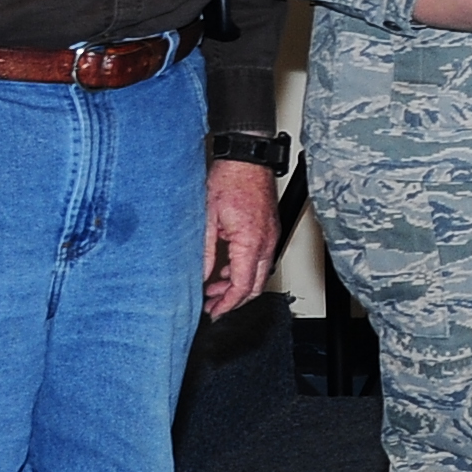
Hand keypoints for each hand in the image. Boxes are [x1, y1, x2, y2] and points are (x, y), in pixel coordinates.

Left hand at [201, 160, 279, 316]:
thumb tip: (201, 275)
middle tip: (213, 304)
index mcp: (251, 241)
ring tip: (214, 287)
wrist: (246, 159)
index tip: (214, 311)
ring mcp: (271, 235)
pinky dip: (244, 269)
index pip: (243, 285)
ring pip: (259, 273)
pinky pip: (261, 258)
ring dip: (238, 284)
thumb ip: (205, 251)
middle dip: (234, 299)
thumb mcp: (207, 219)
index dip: (228, 303)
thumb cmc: (230, 180)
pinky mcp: (269, 230)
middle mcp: (266, 241)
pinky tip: (226, 268)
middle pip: (255, 285)